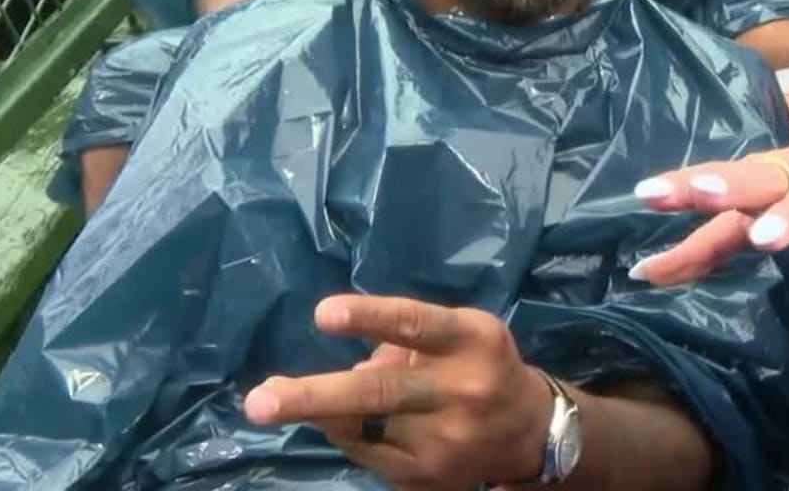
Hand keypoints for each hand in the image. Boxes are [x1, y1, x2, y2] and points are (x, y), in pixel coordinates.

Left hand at [244, 295, 552, 489]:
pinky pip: (366, 452)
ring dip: (318, 409)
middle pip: (381, 392)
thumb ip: (407, 337)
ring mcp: (443, 439)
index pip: (415, 325)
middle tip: (261, 401)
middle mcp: (461, 390)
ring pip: (363, 425)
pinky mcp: (426, 475)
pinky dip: (343, 431)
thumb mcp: (461, 331)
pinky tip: (334, 418)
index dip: (369, 318)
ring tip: (273, 398)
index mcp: (472, 340)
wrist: (527, 430)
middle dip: (316, 396)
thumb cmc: (481, 364)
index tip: (322, 314)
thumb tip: (347, 362)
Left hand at [626, 125, 788, 299]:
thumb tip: (656, 269)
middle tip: (696, 190)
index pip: (720, 183)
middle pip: (758, 182)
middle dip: (726, 186)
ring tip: (765, 239)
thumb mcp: (776, 190)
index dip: (683, 190)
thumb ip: (723, 231)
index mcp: (771, 175)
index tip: (643, 195)